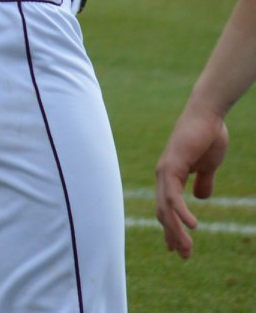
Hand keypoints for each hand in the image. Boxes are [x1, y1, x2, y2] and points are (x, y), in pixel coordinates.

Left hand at [156, 101, 230, 258]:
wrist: (208, 116)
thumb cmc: (207, 137)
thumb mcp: (207, 166)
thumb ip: (203, 181)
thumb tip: (201, 197)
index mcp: (170, 176)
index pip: (166, 208)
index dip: (171, 228)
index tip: (177, 249)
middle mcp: (163, 175)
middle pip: (163, 212)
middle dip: (172, 235)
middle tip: (183, 256)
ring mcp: (165, 171)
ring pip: (166, 208)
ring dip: (176, 230)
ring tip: (186, 249)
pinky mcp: (172, 166)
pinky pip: (173, 195)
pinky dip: (180, 212)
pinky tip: (192, 226)